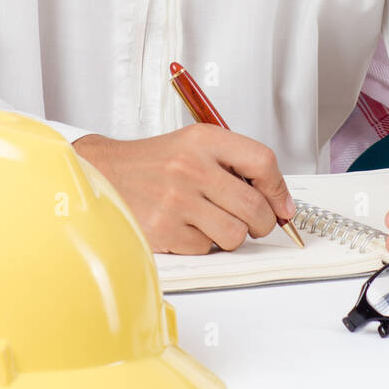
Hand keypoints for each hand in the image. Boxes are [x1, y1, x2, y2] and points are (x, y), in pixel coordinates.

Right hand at [72, 124, 295, 254]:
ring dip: (230, 235)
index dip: (279, 190)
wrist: (104, 174)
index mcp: (204, 140)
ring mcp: (177, 200)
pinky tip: (185, 227)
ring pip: (234, 234)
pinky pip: (205, 249)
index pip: (262, 161)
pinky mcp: (164, 230)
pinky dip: (201, 244)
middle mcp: (191, 167)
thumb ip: (236, 165)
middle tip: (252, 222)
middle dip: (262, 222)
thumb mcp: (195, 146)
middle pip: (255, 207)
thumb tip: (280, 202)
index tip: (283, 206)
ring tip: (211, 221)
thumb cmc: (155, 163)